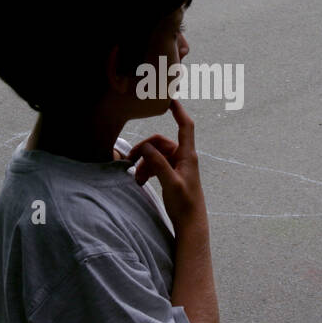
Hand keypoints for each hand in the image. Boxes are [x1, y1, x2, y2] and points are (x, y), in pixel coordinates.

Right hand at [129, 100, 204, 229]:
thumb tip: (146, 147)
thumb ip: (158, 164)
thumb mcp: (170, 184)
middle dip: (145, 150)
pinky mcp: (173, 174)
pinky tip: (140, 181)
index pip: (185, 126)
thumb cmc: (185, 205)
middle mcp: (183, 157)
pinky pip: (157, 165)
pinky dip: (147, 170)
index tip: (169, 97)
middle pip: (160, 142)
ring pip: (156, 155)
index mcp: (187, 155)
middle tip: (130, 162)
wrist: (191, 224)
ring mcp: (178, 166)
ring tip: (137, 179)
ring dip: (144, 163)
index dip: (178, 110)